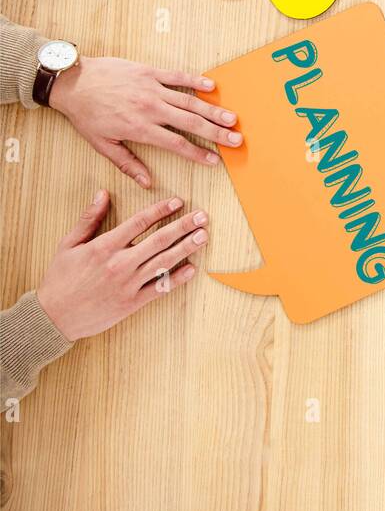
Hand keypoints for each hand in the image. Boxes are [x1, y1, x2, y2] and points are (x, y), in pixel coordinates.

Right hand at [36, 191, 205, 339]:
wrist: (54, 317)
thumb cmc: (60, 279)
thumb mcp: (68, 244)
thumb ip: (88, 218)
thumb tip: (102, 193)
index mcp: (104, 247)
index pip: (139, 222)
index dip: (161, 210)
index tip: (178, 201)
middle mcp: (119, 264)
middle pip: (158, 240)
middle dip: (183, 226)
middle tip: (203, 216)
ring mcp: (128, 284)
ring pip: (163, 263)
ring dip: (186, 248)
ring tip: (203, 236)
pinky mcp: (131, 303)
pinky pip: (159, 289)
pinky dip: (177, 279)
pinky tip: (192, 268)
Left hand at [50, 56, 242, 186]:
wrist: (72, 81)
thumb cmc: (86, 115)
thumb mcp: (103, 144)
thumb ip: (128, 163)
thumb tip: (147, 182)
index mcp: (141, 129)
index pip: (177, 144)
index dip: (198, 154)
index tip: (215, 161)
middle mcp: (151, 108)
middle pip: (192, 122)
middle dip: (216, 133)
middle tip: (237, 140)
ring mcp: (152, 88)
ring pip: (190, 100)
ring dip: (213, 110)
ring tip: (232, 118)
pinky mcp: (149, 72)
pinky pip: (177, 76)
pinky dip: (195, 81)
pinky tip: (211, 87)